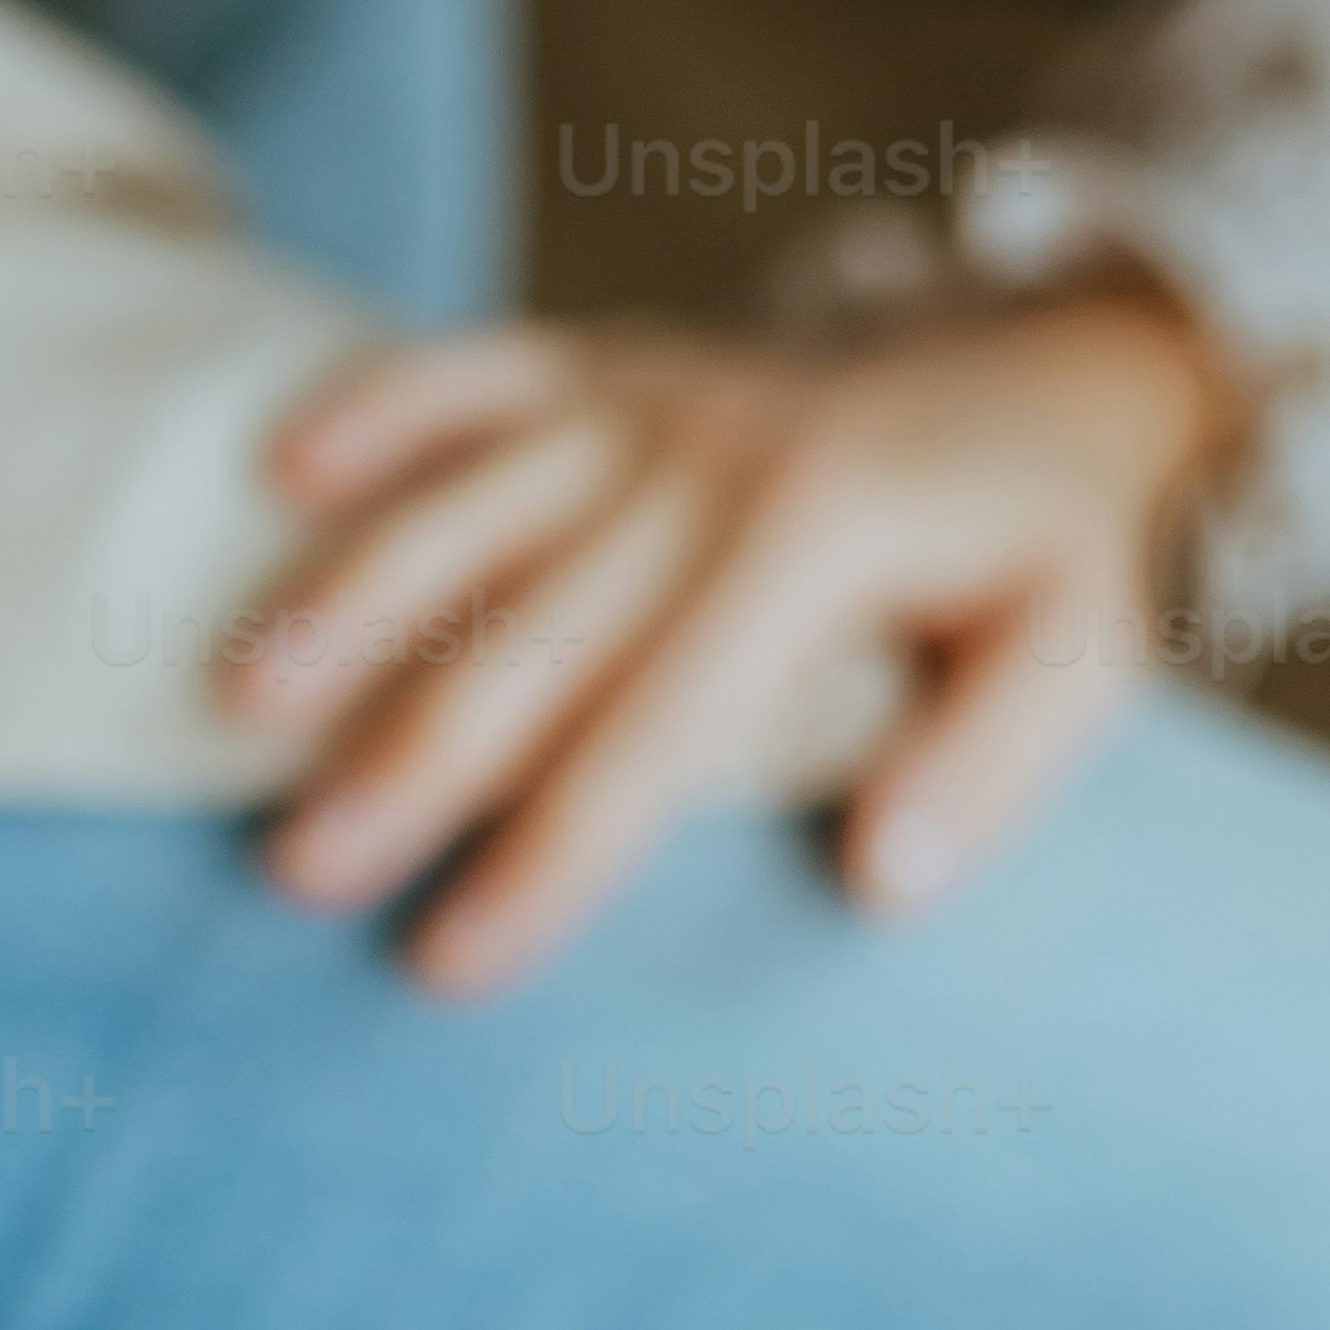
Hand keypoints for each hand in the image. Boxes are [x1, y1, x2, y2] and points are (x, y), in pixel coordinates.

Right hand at [241, 286, 1245, 990]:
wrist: (1041, 369)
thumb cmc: (1045, 548)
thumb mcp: (1086, 653)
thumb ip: (992, 765)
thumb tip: (880, 881)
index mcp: (818, 543)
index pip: (657, 731)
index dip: (549, 855)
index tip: (447, 965)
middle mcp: (709, 460)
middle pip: (533, 631)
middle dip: (411, 759)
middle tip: (294, 874)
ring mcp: (649, 402)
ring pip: (477, 500)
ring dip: (359, 594)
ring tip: (243, 693)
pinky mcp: (611, 364)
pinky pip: (481, 369)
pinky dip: (384, 403)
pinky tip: (282, 464)